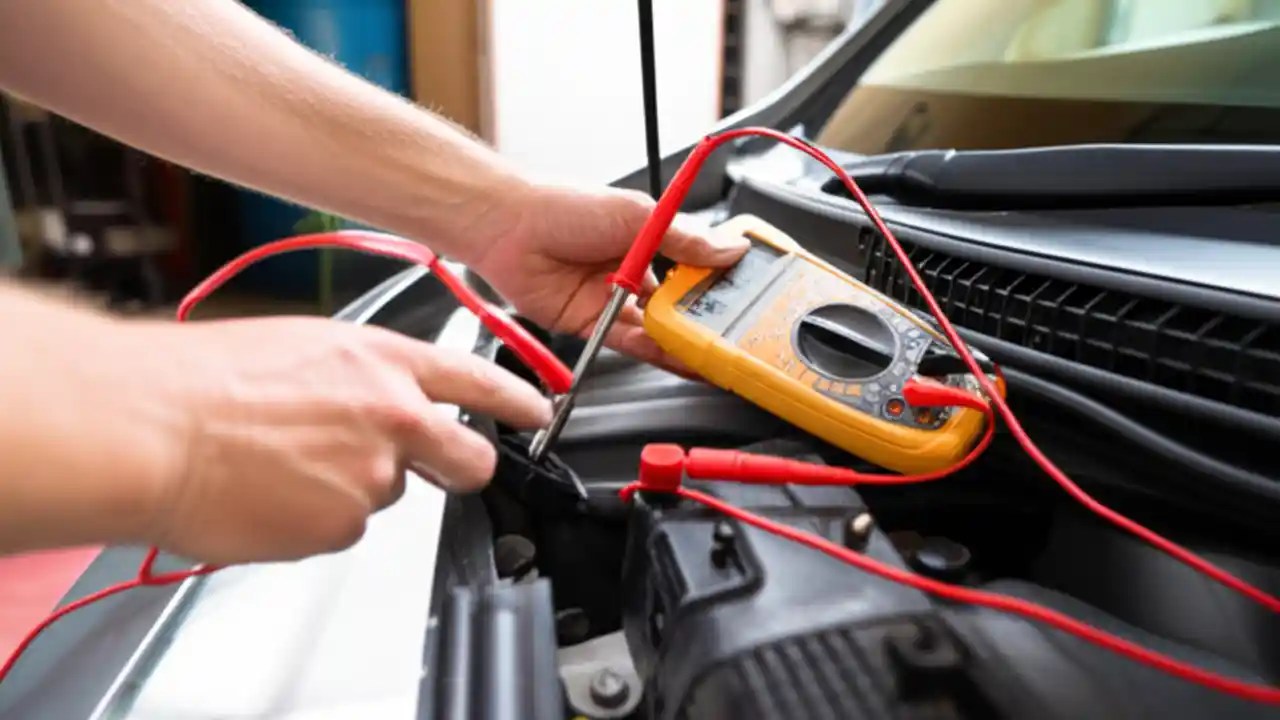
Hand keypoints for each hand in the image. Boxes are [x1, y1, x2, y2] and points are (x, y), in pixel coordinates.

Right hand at [134, 317, 548, 564]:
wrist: (154, 426)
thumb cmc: (205, 378)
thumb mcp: (304, 345)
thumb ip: (361, 375)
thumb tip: (378, 396)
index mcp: (384, 361)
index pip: (479, 381)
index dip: (518, 401)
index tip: (539, 412)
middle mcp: (395, 416)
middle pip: (468, 459)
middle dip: (459, 468)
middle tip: (429, 469)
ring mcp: (373, 475)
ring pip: (386, 494)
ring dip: (349, 488)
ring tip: (285, 466)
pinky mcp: (344, 526)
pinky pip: (342, 528)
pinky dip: (313, 519)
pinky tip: (271, 495)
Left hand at [468, 183, 747, 366]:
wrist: (509, 226)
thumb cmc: (564, 206)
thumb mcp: (638, 215)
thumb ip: (687, 239)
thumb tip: (732, 248)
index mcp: (648, 238)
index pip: (695, 265)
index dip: (719, 282)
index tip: (747, 296)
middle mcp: (632, 271)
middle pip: (679, 303)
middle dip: (706, 318)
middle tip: (736, 332)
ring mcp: (613, 300)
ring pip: (658, 327)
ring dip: (685, 341)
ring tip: (716, 353)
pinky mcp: (592, 326)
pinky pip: (630, 343)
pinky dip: (657, 352)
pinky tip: (681, 358)